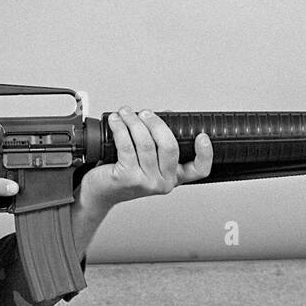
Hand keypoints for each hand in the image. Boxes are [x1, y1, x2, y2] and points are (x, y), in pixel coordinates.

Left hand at [78, 107, 212, 211]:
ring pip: (145, 143)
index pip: (199, 169)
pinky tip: (115, 121)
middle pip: (169, 146)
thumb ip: (158, 142)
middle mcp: (163, 182)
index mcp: (174, 177)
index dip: (205, 153)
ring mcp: (146, 182)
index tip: (202, 136)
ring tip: (125, 113)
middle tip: (144, 113)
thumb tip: (163, 116)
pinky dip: (120, 128)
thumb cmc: (123, 174)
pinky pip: (126, 145)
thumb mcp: (147, 161)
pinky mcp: (128, 178)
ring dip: (134, 122)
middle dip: (155, 123)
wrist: (100, 192)